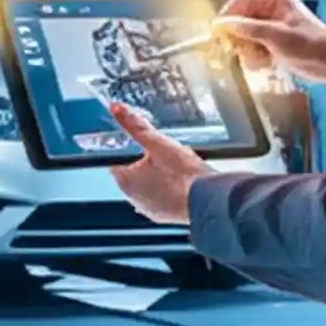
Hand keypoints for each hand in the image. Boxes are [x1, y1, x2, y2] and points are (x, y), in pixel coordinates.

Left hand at [108, 103, 214, 224]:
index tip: (144, 144)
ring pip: (147, 185)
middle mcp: (132, 198)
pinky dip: (168, 191)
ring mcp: (148, 209)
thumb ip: (135, 125)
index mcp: (125, 180)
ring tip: (176, 169)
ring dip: (157, 177)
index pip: (116, 159)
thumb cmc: (183, 174)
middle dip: (146, 162)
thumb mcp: (157, 142)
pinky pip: (160, 199)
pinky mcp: (162, 216)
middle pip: (133, 172)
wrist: (209, 200)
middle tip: (164, 155)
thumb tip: (117, 109)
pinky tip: (181, 183)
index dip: (130, 148)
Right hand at [213, 0, 325, 87]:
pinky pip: (255, 49)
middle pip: (240, 22)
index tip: (216, 35)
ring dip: (250, 52)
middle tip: (243, 52)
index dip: (226, 19)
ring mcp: (272, 27)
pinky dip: (258, 58)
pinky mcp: (274, 43)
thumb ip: (246, 29)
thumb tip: (221, 25)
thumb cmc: (310, 44)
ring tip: (264, 60)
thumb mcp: (275, 35)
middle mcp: (270, 9)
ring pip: (245, 38)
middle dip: (241, 40)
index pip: (239, 3)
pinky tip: (269, 64)